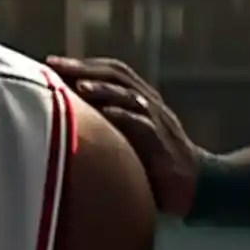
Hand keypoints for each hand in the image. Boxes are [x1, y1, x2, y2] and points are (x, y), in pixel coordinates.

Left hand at [47, 56, 199, 217]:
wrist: (198, 187)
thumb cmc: (154, 165)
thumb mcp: (127, 138)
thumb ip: (106, 124)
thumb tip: (64, 115)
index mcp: (141, 100)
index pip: (112, 71)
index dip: (83, 64)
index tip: (51, 62)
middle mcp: (150, 105)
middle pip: (119, 75)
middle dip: (86, 68)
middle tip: (57, 65)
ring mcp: (159, 123)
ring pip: (131, 96)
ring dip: (105, 90)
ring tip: (80, 86)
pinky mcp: (164, 146)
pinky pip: (145, 126)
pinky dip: (126, 117)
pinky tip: (107, 114)